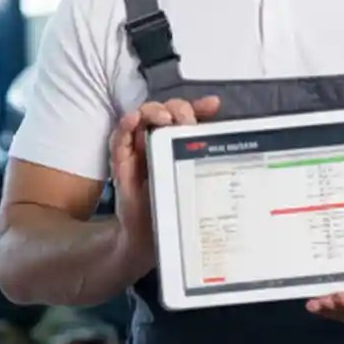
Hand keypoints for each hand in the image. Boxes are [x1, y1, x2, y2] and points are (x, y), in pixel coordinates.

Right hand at [109, 96, 220, 277]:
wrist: (147, 238)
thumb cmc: (172, 209)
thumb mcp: (192, 184)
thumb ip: (203, 160)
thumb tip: (224, 141)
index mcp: (180, 144)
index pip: (190, 118)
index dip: (199, 107)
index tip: (213, 105)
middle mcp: (159, 141)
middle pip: (167, 112)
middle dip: (178, 109)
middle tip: (185, 121)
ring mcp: (138, 149)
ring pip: (143, 117)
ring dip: (153, 112)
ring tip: (163, 118)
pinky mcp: (121, 160)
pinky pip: (120, 137)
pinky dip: (126, 126)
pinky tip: (134, 121)